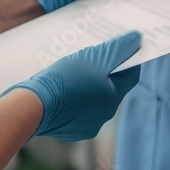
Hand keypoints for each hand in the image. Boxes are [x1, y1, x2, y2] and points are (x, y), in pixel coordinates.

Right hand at [7, 32, 141, 141]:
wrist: (33, 107)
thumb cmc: (65, 80)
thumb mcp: (94, 58)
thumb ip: (118, 49)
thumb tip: (136, 39)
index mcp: (113, 98)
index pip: (130, 75)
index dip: (128, 59)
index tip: (123, 46)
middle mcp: (103, 115)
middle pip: (110, 87)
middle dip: (104, 70)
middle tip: (92, 54)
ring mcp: (86, 125)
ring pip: (92, 98)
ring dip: (88, 84)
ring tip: (73, 69)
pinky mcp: (69, 130)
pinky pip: (77, 109)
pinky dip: (73, 97)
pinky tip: (62, 87)